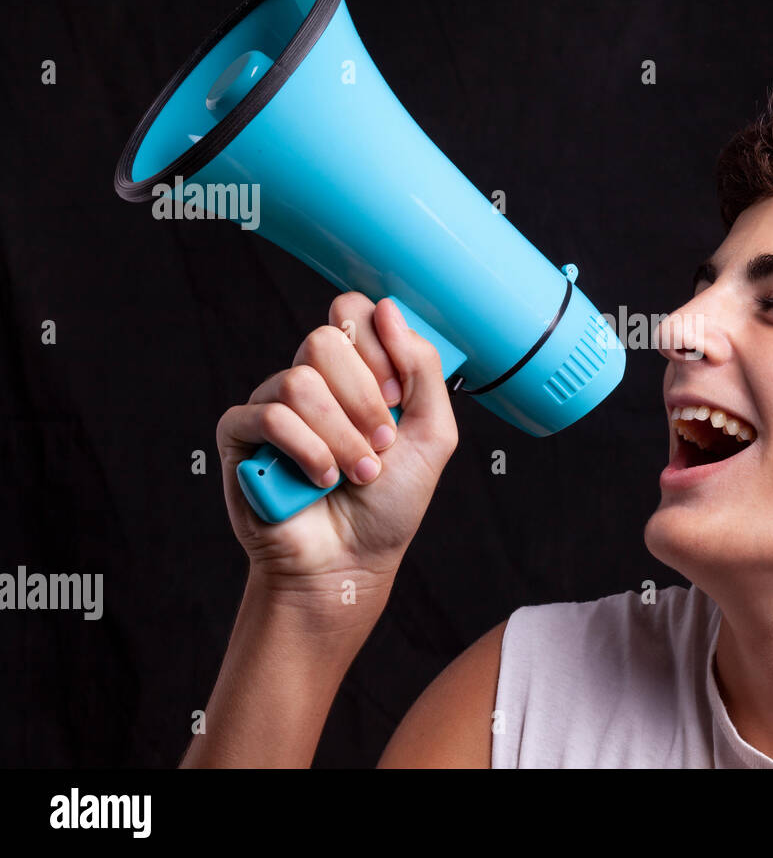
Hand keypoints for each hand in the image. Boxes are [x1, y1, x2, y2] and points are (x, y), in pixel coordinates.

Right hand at [216, 293, 457, 611]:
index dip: (378, 347)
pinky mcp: (241, 436)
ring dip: (341, 437)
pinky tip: (320, 479)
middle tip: (382, 444)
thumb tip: (388, 309)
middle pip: (325, 340)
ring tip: (357, 473)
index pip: (352, 313)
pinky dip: (306, 450)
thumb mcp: (432, 433)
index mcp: (354, 372)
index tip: (398, 396)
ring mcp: (273, 405)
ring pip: (300, 383)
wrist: (352, 561)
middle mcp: (312, 381)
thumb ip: (422, 368)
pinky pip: (269, 417)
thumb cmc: (390, 502)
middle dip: (364, 399)